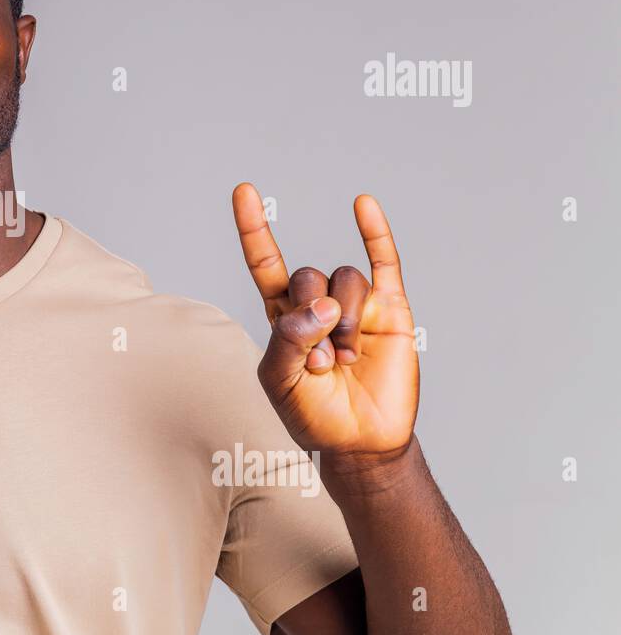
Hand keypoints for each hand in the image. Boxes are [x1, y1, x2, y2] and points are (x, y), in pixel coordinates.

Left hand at [230, 183, 419, 468]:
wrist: (360, 443)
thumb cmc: (313, 416)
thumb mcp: (280, 382)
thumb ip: (287, 341)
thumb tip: (320, 306)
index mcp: (284, 317)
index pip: (266, 264)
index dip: (254, 229)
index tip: (244, 192)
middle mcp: (318, 304)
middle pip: (308, 275)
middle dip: (311, 316)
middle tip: (319, 360)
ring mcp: (355, 305)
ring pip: (344, 278)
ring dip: (343, 317)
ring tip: (346, 356)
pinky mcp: (390, 310)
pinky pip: (384, 262)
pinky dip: (375, 232)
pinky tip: (362, 205)